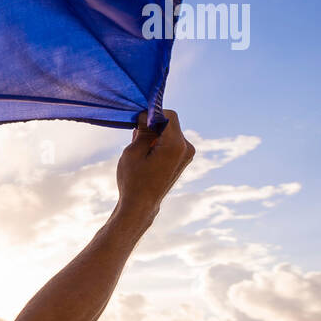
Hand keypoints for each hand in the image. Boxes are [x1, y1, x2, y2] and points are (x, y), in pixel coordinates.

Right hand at [115, 109, 193, 224]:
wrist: (141, 206)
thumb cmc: (134, 180)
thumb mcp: (133, 151)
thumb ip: (143, 130)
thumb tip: (146, 115)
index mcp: (176, 145)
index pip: (168, 115)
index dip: (151, 113)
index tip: (137, 121)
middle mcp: (187, 148)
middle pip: (171, 123)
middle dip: (153, 124)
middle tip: (135, 135)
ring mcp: (187, 155)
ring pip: (170, 132)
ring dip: (155, 133)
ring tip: (140, 149)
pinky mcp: (183, 160)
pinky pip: (172, 141)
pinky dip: (160, 141)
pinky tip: (147, 154)